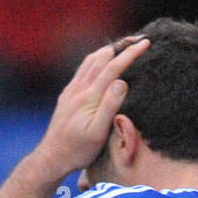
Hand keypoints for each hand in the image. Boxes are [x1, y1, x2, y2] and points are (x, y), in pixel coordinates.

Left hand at [30, 37, 149, 179]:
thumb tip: (121, 82)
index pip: (112, 68)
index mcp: (88, 98)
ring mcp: (71, 91)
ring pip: (91, 61)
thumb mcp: (97, 133)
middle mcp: (78, 89)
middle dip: (122, 46)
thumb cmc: (78, 150)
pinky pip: (83, 69)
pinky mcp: (67, 95)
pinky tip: (103, 59)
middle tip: (140, 39)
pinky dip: (97, 58)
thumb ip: (109, 106)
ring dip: (109, 49)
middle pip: (101, 58)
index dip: (130, 54)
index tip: (146, 43)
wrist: (51, 158)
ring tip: (125, 44)